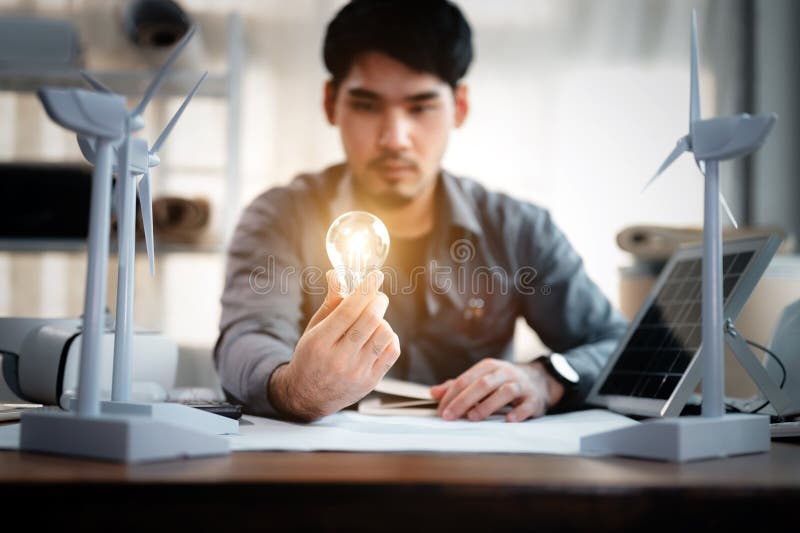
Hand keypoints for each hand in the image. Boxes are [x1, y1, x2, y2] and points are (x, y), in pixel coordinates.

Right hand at [268, 269, 400, 421]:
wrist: (308, 397)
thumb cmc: (311, 357)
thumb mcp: (314, 329)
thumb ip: (330, 303)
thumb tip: (337, 275)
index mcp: (320, 342)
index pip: (348, 310)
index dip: (365, 290)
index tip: (375, 276)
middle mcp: (339, 358)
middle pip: (370, 320)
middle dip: (378, 301)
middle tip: (378, 297)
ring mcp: (357, 372)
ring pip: (384, 334)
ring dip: (383, 321)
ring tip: (374, 321)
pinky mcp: (371, 381)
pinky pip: (392, 351)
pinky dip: (390, 338)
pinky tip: (379, 337)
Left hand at [429, 358, 563, 422]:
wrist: (538, 380)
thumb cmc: (502, 381)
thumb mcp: (480, 379)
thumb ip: (457, 386)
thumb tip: (433, 393)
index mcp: (488, 367)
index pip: (466, 379)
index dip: (451, 395)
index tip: (441, 411)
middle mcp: (504, 373)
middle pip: (482, 384)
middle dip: (464, 400)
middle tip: (450, 416)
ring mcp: (520, 385)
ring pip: (504, 392)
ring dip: (488, 405)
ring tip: (473, 417)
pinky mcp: (533, 399)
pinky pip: (526, 405)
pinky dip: (518, 413)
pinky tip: (508, 420)